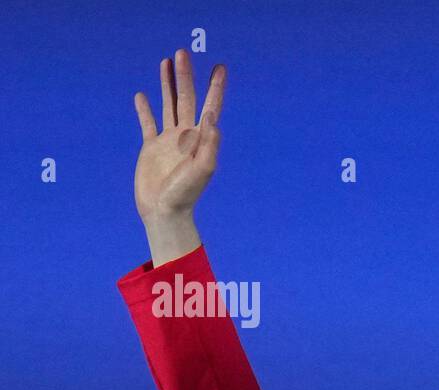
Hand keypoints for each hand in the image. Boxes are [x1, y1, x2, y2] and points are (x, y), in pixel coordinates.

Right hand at [133, 50, 225, 224]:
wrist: (164, 211)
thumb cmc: (185, 194)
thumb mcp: (202, 169)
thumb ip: (209, 144)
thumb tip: (212, 118)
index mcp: (201, 139)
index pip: (210, 107)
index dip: (215, 88)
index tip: (220, 68)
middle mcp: (186, 136)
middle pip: (187, 99)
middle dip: (186, 76)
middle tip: (183, 52)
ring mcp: (168, 140)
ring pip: (168, 104)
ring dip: (167, 84)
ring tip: (166, 62)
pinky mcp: (151, 147)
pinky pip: (148, 123)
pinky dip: (144, 109)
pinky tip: (141, 96)